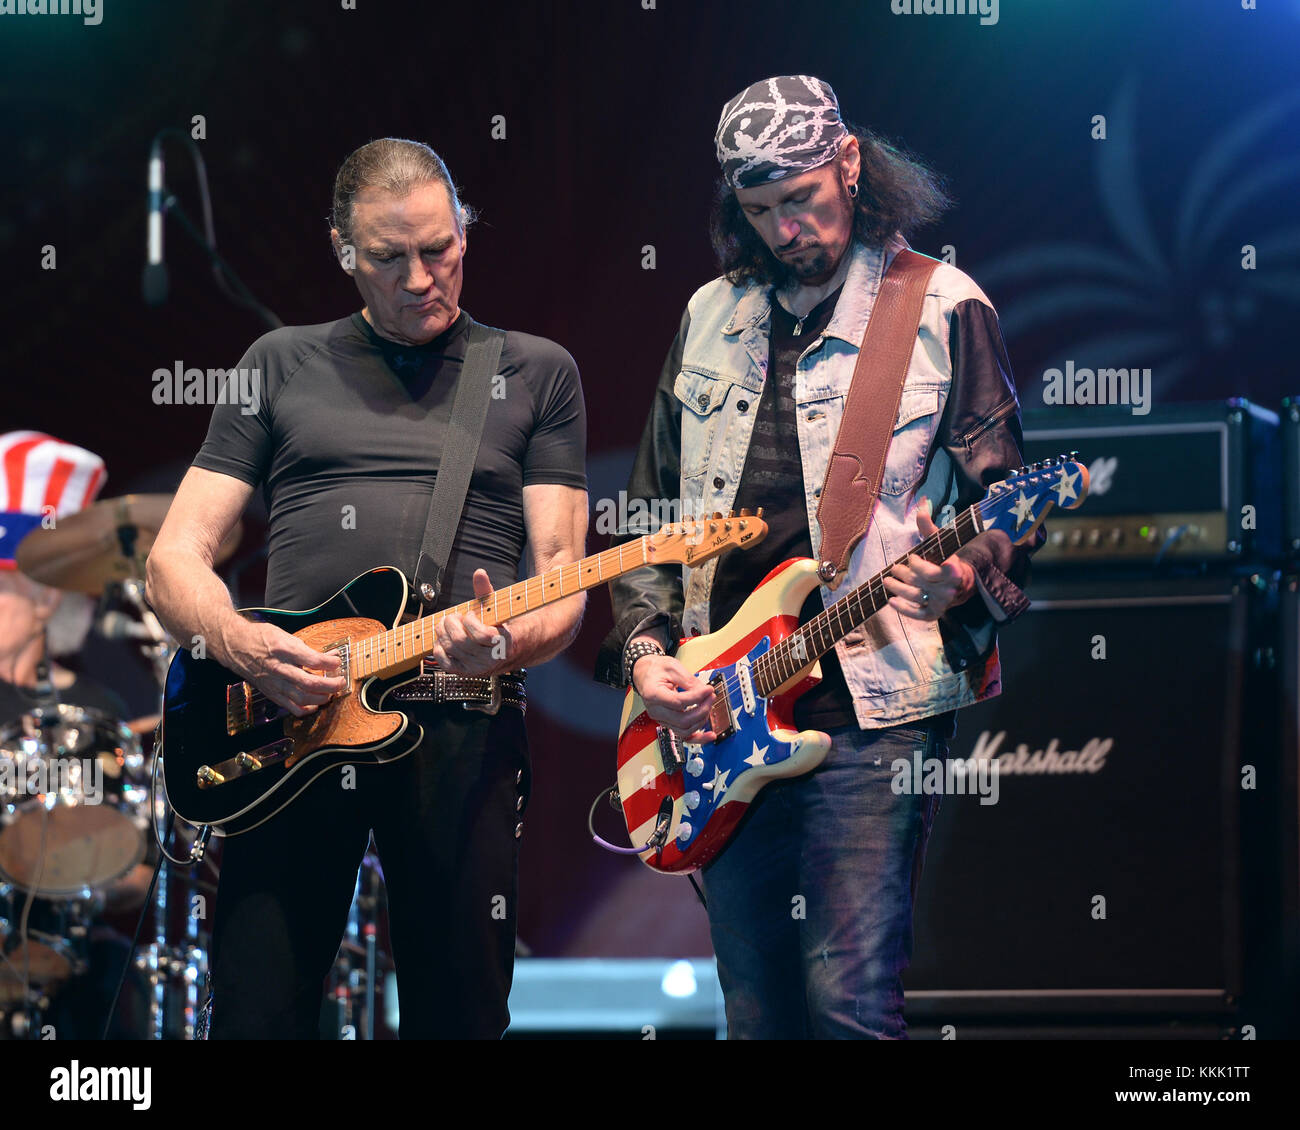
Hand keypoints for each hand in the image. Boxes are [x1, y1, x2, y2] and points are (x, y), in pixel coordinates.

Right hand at [227, 620, 345, 716]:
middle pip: (310, 683)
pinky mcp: (271, 693)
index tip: (337, 661)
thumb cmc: (261, 638)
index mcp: (284, 650)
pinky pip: (291, 707)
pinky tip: (314, 704)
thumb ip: (308, 648)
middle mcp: (279, 668)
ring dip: (321, 698)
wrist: (236, 646)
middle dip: (331, 685)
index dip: (331, 663)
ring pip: (302, 698)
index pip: (313, 660)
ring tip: (331, 693)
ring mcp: (274, 683)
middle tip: (340, 682)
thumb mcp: (286, 636)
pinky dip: (306, 709)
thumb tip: (330, 655)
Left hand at [430, 568, 513, 675]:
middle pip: (460, 640)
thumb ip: (485, 591)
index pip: (481, 634)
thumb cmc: (498, 626)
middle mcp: (489, 659)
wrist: (504, 650)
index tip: (471, 614)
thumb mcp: (495, 608)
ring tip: (448, 624)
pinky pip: (443, 660)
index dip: (471, 621)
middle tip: (454, 616)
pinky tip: (443, 638)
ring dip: (443, 631)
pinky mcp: (463, 671)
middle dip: (451, 623)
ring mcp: (475, 667)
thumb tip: (479, 573)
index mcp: (502, 643)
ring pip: (450, 647)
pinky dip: (438, 646)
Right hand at [632, 651, 715, 743]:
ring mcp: (661, 719)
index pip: (679, 702)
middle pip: (683, 720)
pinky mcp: (668, 723)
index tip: (708, 690)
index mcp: (653, 694)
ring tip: (709, 706)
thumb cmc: (656, 670)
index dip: (697, 697)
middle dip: (702, 709)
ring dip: (701, 720)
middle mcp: (655, 710)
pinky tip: (710, 735)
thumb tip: (705, 692)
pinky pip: (683, 736)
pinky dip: (698, 738)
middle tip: (711, 697)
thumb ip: (689, 680)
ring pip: (685, 730)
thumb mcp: (673, 667)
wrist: (646, 674)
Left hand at [883, 498, 975, 620]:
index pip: (937, 572)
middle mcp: (950, 589)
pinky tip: (891, 601)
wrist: (960, 583)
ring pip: (917, 596)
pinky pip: (919, 614)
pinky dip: (905, 609)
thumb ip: (929, 526)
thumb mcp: (940, 542)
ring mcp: (942, 603)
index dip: (921, 566)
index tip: (912, 557)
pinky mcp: (935, 613)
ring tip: (887, 581)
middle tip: (895, 568)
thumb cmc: (946, 559)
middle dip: (905, 573)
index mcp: (954, 571)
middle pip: (921, 582)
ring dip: (899, 589)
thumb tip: (922, 502)